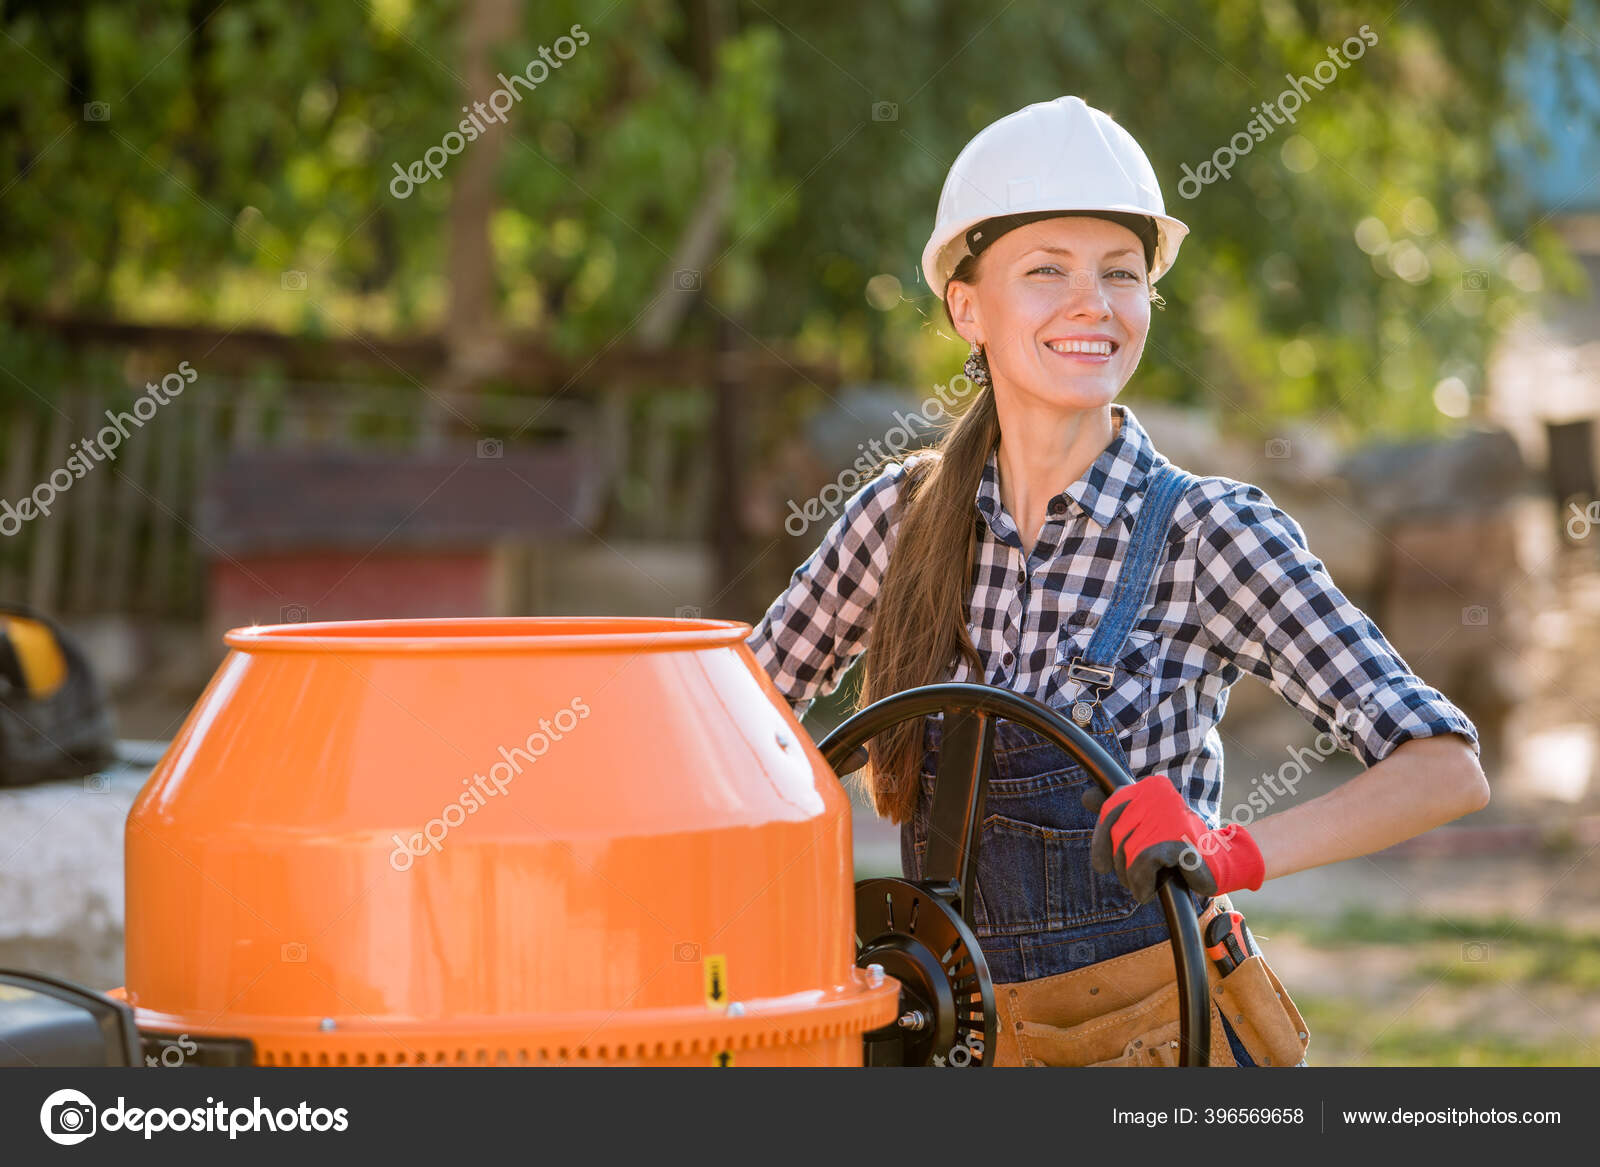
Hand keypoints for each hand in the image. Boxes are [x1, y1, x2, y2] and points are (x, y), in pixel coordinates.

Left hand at [1080, 774, 1264, 902]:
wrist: (1219, 864)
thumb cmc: (1178, 844)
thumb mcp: (1145, 825)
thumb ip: (1116, 810)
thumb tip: (1087, 796)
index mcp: (1150, 788)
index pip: (1110, 811)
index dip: (1100, 841)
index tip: (1102, 865)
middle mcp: (1160, 796)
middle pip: (1116, 834)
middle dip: (1119, 864)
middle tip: (1131, 878)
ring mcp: (1170, 817)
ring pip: (1128, 851)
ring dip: (1131, 877)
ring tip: (1143, 885)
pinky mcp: (1179, 841)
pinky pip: (1144, 862)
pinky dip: (1142, 882)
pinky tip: (1148, 891)